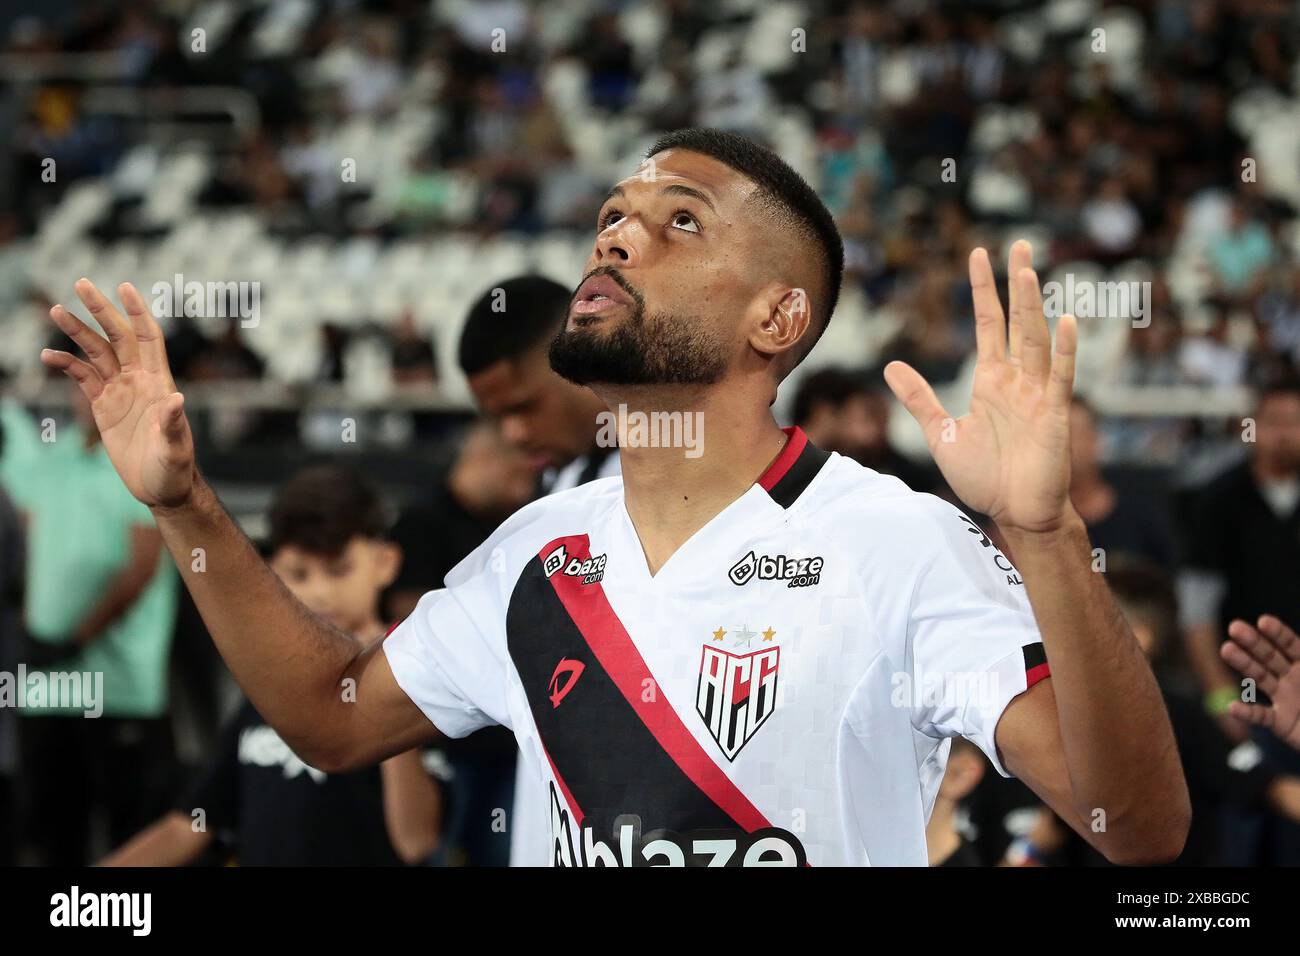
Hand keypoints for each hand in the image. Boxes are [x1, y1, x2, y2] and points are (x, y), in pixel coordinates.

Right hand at [41, 279, 195, 507]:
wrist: (162, 488)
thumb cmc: (175, 469)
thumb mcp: (176, 449)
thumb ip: (173, 425)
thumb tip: (177, 399)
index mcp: (159, 383)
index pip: (148, 339)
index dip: (137, 313)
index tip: (124, 287)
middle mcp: (139, 381)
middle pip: (118, 337)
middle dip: (101, 311)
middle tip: (81, 284)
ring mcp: (120, 391)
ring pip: (96, 353)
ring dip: (78, 332)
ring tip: (57, 310)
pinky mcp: (104, 406)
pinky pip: (82, 378)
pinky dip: (66, 364)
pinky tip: (49, 354)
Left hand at [884, 242, 1077, 533]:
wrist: (1015, 513)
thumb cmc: (985, 477)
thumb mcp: (941, 434)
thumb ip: (919, 399)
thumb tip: (890, 366)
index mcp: (991, 381)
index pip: (988, 325)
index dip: (984, 291)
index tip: (978, 255)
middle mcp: (1017, 381)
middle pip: (1017, 321)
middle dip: (1015, 283)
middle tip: (1018, 243)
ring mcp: (1038, 395)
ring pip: (1036, 341)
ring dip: (1033, 308)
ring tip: (1029, 272)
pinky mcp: (1055, 416)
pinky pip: (1061, 378)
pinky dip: (1065, 351)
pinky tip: (1066, 322)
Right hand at [1220, 615, 1299, 750]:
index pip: (1290, 644)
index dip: (1277, 633)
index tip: (1263, 622)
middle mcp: (1291, 678)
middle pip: (1269, 656)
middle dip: (1253, 641)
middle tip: (1235, 627)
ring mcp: (1283, 699)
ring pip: (1260, 678)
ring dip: (1243, 664)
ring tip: (1226, 650)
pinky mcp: (1280, 723)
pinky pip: (1261, 716)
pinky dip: (1247, 713)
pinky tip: (1232, 707)